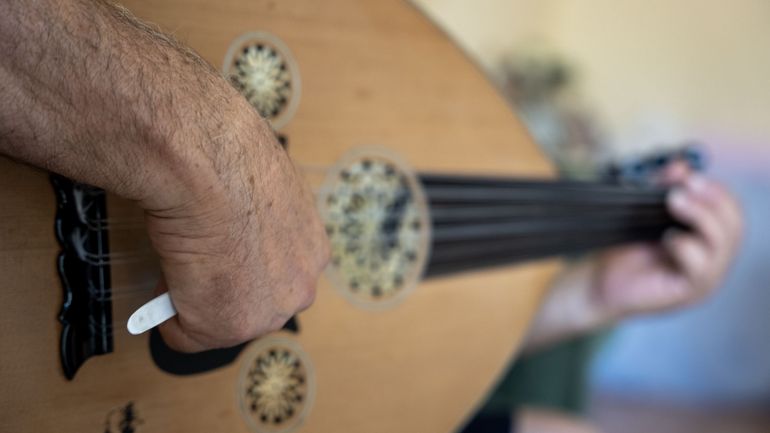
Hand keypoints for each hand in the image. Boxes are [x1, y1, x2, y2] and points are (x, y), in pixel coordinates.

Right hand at [146, 112, 329, 351]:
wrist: (212, 170)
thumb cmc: (232, 163)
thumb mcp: (264, 192)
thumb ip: (260, 221)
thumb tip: (234, 220)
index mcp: (312, 252)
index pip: (277, 277)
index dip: (241, 267)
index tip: (221, 255)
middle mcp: (301, 287)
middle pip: (254, 305)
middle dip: (223, 290)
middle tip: (196, 262)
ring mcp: (267, 313)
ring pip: (222, 321)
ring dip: (195, 302)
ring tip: (182, 264)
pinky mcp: (226, 327)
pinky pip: (184, 336)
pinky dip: (166, 315)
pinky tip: (167, 277)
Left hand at [592, 162, 741, 317]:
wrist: (596, 282)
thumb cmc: (623, 247)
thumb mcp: (643, 211)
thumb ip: (662, 189)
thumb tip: (681, 166)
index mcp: (708, 239)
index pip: (731, 212)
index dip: (715, 190)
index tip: (688, 174)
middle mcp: (713, 259)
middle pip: (734, 225)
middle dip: (712, 199)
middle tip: (685, 184)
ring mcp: (704, 278)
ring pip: (722, 245)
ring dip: (701, 216)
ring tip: (673, 200)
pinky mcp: (688, 293)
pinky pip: (701, 268)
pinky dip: (686, 247)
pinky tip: (667, 237)